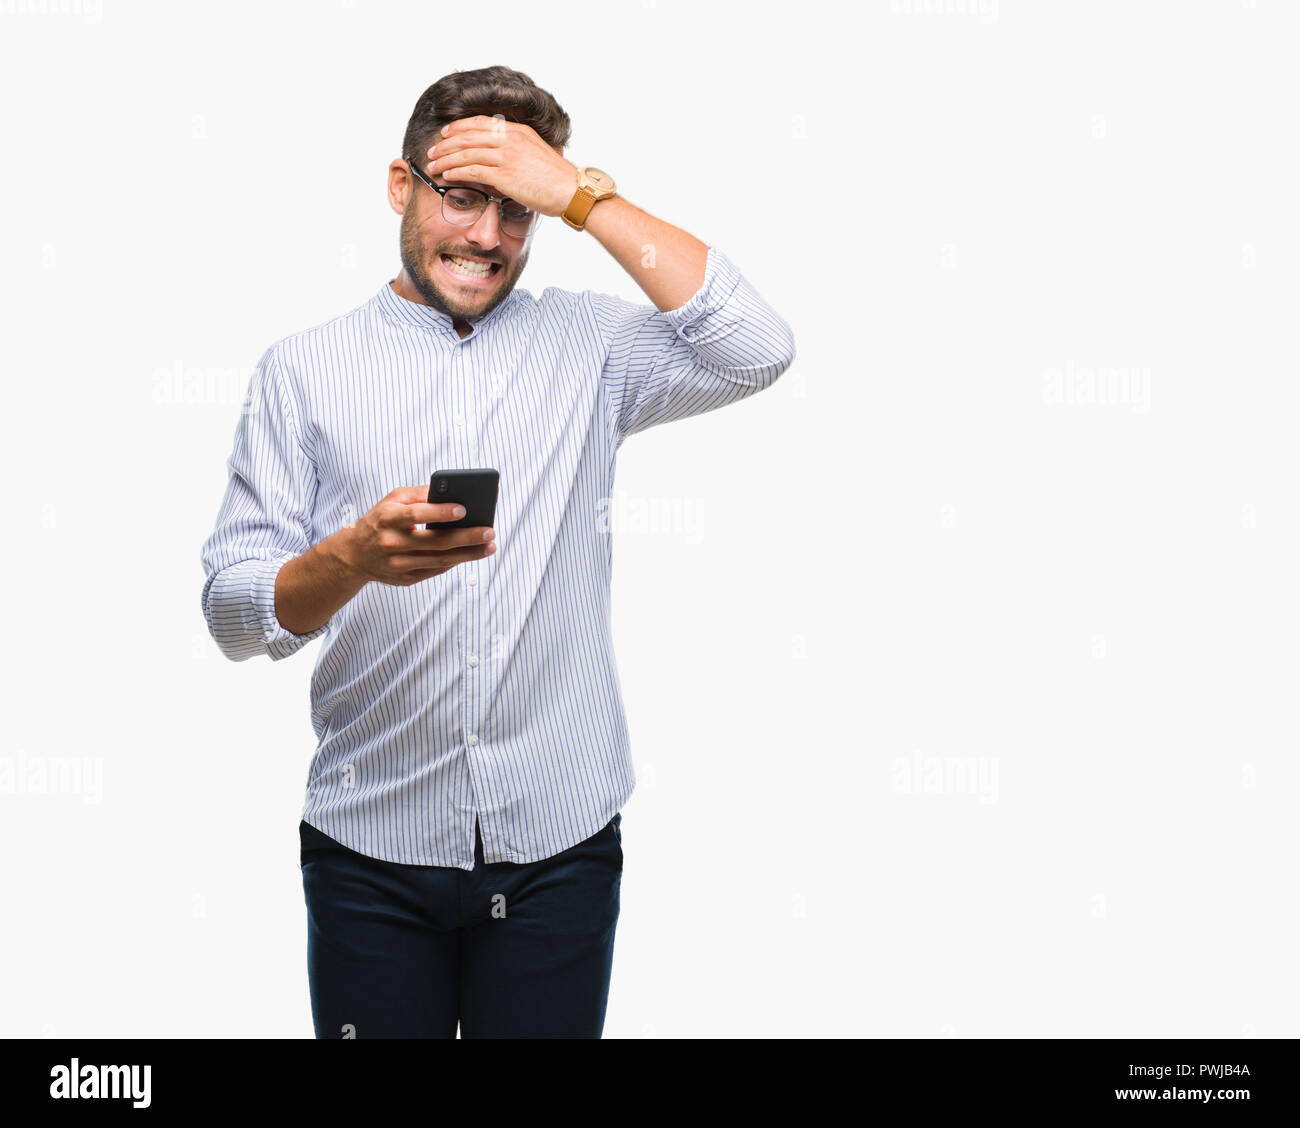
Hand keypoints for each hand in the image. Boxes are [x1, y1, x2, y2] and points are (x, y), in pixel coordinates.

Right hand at [337, 486, 496, 586]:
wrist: (355, 554)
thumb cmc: (380, 520)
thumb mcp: (392, 500)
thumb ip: (419, 494)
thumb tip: (450, 491)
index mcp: (387, 518)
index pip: (416, 515)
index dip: (440, 513)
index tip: (464, 510)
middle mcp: (391, 543)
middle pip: (435, 542)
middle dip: (466, 537)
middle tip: (490, 532)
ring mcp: (398, 564)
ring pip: (440, 560)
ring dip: (468, 554)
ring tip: (489, 546)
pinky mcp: (405, 579)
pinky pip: (436, 571)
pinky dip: (455, 562)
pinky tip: (471, 555)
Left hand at [426, 116, 577, 218]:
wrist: (573, 191)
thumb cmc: (558, 180)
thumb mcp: (537, 155)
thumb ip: (518, 152)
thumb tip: (500, 161)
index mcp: (518, 132)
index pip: (481, 123)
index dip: (459, 128)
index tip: (446, 134)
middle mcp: (511, 140)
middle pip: (468, 136)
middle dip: (446, 144)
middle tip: (432, 151)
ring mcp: (507, 157)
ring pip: (466, 153)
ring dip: (446, 159)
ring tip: (433, 165)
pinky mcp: (505, 176)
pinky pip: (472, 171)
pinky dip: (456, 172)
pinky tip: (447, 175)